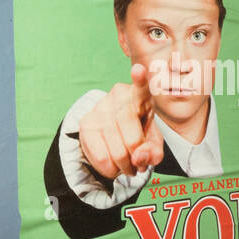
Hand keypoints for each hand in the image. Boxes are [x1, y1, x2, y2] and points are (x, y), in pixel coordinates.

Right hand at [78, 64, 164, 179]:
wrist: (113, 133)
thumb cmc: (139, 133)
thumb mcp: (153, 142)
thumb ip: (153, 152)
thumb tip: (138, 158)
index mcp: (140, 96)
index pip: (141, 88)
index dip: (140, 80)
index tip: (139, 70)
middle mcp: (118, 97)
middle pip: (132, 139)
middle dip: (137, 159)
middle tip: (138, 165)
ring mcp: (100, 108)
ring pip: (115, 152)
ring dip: (123, 167)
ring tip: (126, 165)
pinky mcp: (85, 123)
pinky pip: (99, 157)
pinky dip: (109, 169)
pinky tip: (113, 165)